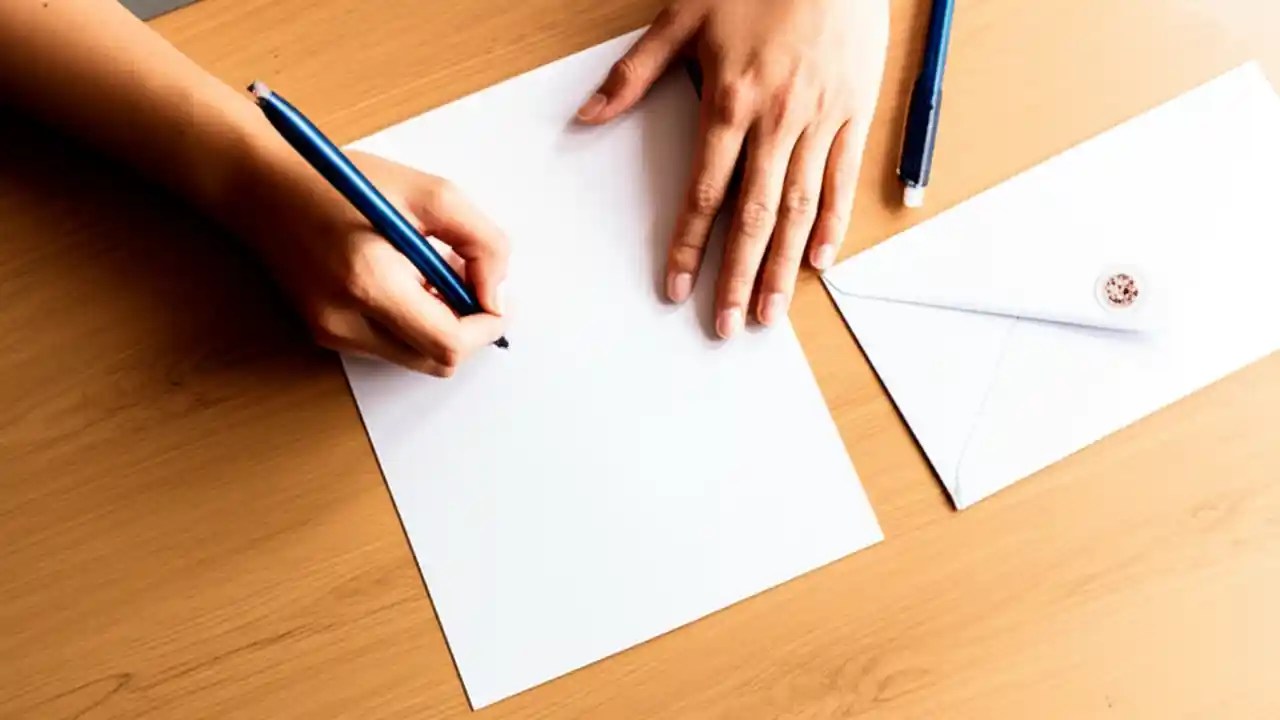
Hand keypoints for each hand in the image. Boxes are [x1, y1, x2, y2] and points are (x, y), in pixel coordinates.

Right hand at [242, 151, 507, 376]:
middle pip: (436, 361)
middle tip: (464, 276)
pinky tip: (401, 276)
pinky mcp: (325, 333)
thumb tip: (496, 293)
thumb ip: (481, 241)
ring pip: (415, 356)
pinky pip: (389, 344)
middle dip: (466, 326)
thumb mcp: (428, 192)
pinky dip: (411, 319)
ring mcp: (332, 333)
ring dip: (439, 322)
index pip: (449, 344)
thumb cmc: (340, 180)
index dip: (486, 326)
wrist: (259, 184)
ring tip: (427, 268)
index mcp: (369, 282)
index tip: (495, 294)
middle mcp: (346, 321)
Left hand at [578, 0, 887, 336]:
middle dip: (738, 277)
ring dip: (783, 266)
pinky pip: (842, 180)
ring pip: (800, 208)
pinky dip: (832, 223)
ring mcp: (821, 121)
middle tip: (727, 326)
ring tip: (771, 311)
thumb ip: (634, 74)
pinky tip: (819, 262)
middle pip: (753, 216)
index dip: (688, 246)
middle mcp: (777, 121)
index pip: (705, 193)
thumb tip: (587, 117)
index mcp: (730, 103)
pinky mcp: (855, 113)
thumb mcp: (683, 16)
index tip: (676, 288)